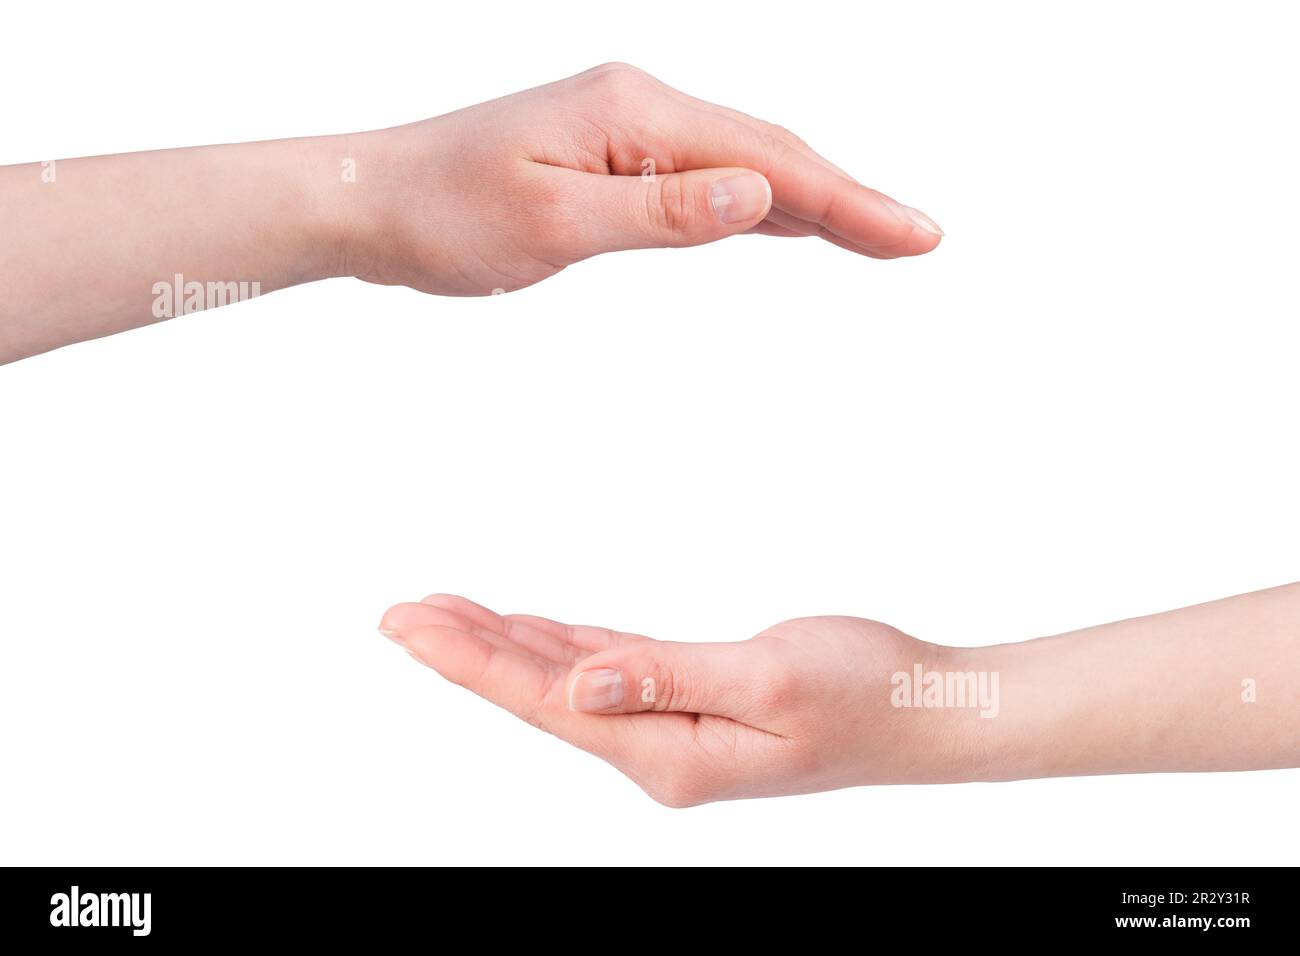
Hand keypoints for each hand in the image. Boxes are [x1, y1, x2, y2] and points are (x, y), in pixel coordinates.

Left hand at [341, 63, 942, 294]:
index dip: (849, 202)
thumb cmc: (443, 214)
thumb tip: (758, 198)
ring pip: (744, 165)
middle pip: (771, 155)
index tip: (916, 235)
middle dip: (850, 200)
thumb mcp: (551, 221)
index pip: (767, 164)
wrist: (370, 202)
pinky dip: (758, 203)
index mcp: (634, 114)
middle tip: (922, 240)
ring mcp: (627, 130)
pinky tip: (786, 222)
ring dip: (814, 201)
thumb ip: (659, 213)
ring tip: (879, 231)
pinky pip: (704, 178)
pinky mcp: (611, 158)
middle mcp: (639, 109)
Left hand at [378, 594, 968, 806]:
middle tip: (398, 614)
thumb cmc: (869, 691)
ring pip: (569, 681)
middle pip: (541, 694)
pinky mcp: (697, 703)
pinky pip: (610, 672)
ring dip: (506, 647)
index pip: (546, 700)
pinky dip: (562, 646)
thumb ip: (667, 678)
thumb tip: (579, 685)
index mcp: (671, 751)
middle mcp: (661, 750)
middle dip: (467, 651)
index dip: (470, 661)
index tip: (407, 623)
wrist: (930, 710)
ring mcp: (677, 730)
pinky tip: (532, 632)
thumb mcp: (771, 676)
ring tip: (444, 616)